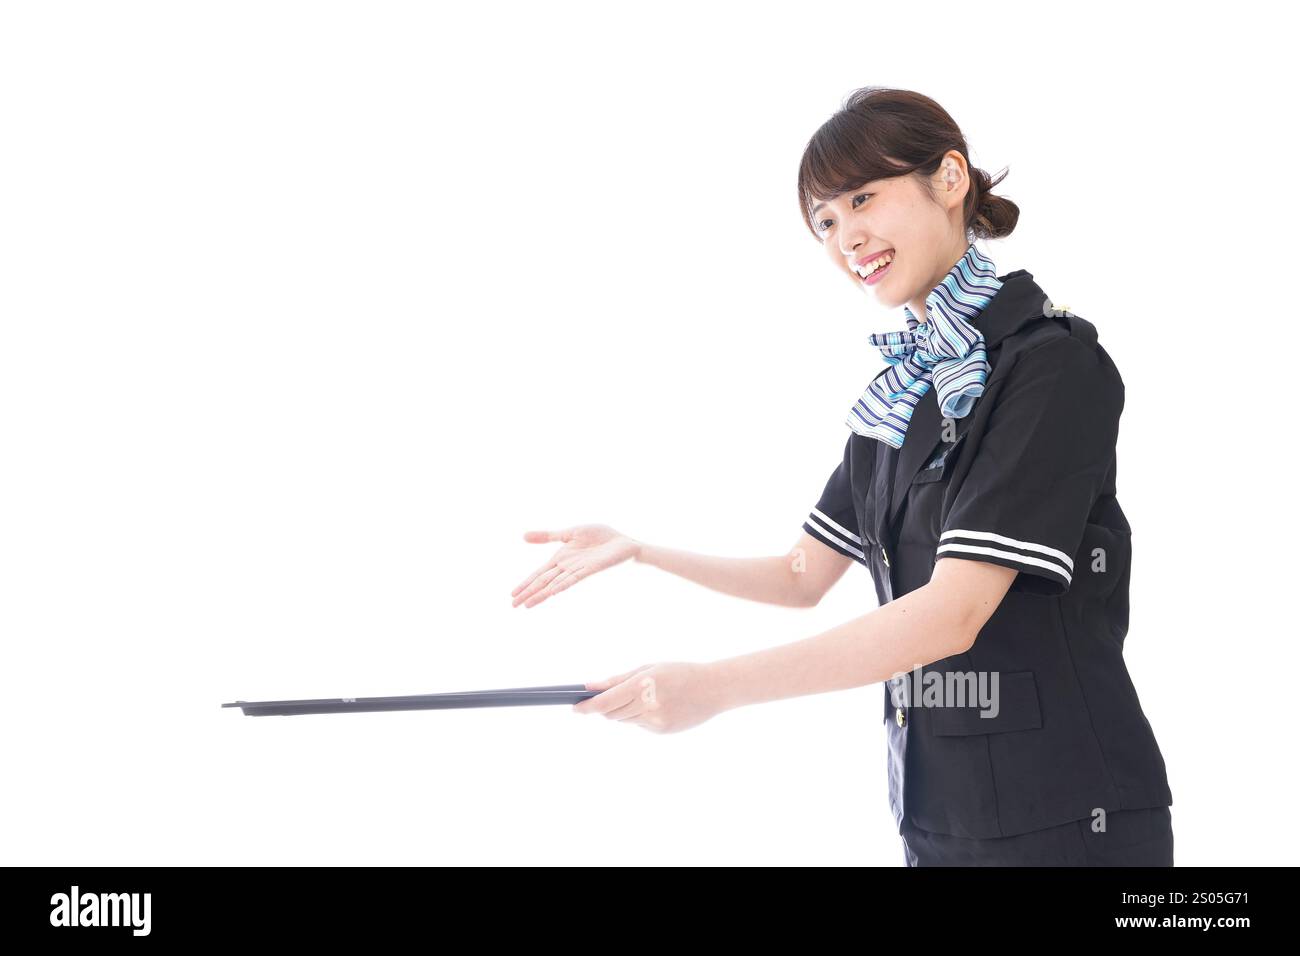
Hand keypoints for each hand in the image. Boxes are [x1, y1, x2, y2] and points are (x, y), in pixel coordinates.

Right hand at [511, 524, 641, 608]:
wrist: (624, 542)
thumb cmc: (601, 538)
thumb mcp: (570, 532)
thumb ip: (548, 536)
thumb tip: (523, 536)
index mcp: (561, 559)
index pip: (539, 574)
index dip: (525, 583)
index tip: (512, 595)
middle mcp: (567, 567)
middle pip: (543, 582)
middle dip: (528, 593)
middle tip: (513, 605)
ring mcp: (577, 570)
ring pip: (555, 584)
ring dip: (541, 594)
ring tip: (527, 605)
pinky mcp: (590, 569)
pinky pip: (573, 579)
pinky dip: (562, 585)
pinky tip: (552, 592)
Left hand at [571, 661, 724, 733]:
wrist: (714, 688)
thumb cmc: (680, 672)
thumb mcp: (649, 668)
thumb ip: (619, 679)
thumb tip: (591, 687)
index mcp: (642, 685)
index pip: (605, 702)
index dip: (587, 707)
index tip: (575, 708)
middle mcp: (647, 706)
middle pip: (611, 713)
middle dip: (604, 707)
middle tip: (603, 698)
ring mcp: (655, 722)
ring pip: (625, 720)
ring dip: (623, 711)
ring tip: (642, 696)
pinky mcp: (663, 731)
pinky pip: (640, 725)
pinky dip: (641, 716)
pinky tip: (659, 706)